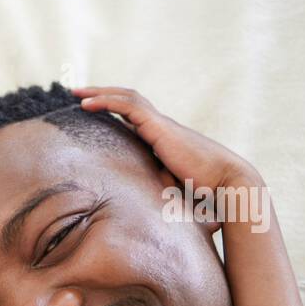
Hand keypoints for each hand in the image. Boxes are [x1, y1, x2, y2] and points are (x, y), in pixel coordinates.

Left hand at [74, 87, 260, 190]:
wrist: (227, 186)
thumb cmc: (205, 195)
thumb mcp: (169, 193)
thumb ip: (152, 192)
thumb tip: (135, 213)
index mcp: (162, 139)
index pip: (134, 117)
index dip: (114, 110)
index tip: (93, 111)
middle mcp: (161, 127)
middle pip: (128, 101)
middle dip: (102, 94)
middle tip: (78, 93)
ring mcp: (161, 125)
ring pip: (126, 98)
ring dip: (100, 93)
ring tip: (77, 93)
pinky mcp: (160, 128)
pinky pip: (128, 107)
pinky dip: (106, 103)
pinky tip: (86, 105)